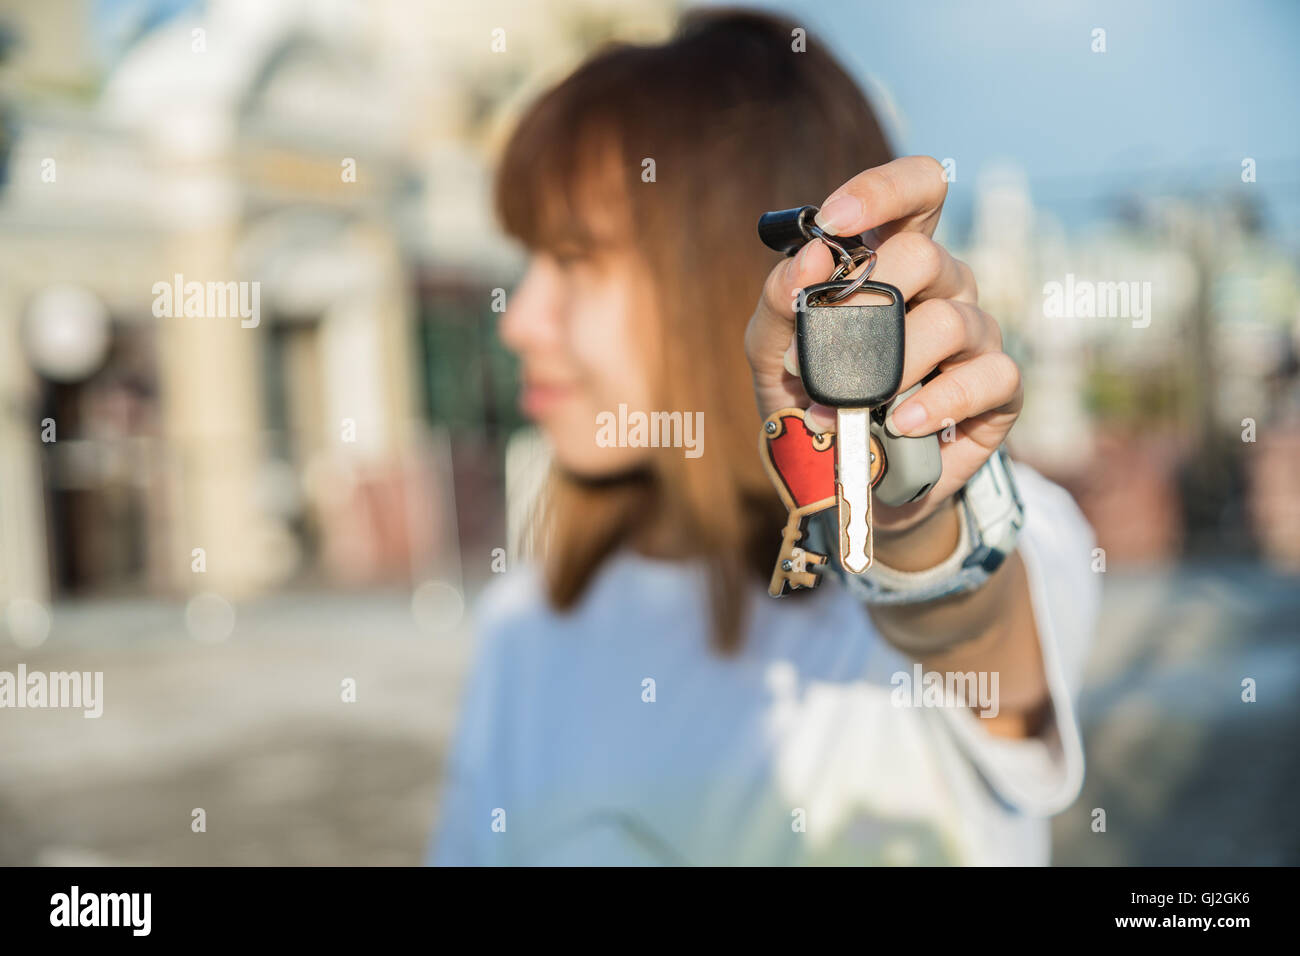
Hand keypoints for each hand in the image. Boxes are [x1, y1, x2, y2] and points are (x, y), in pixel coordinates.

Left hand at [744, 155, 1022, 532]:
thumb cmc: (809, 402)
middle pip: (924, 255)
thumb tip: (812, 255)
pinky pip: (990, 376)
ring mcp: (975, 335)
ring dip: (888, 369)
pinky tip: (901, 424)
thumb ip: (780, 301)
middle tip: (820, 356)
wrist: (840, 484)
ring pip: (951, 320)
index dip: (883, 190)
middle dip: (867, 304)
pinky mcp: (998, 389)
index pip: (916, 189)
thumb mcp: (773, 352)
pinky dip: (938, 402)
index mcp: (892, 260)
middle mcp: (941, 286)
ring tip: (849, 408)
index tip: (836, 222)